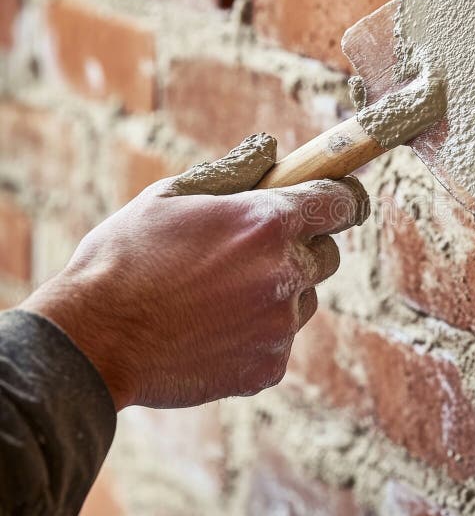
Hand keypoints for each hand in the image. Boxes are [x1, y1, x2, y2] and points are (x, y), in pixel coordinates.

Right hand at [21, 134, 369, 410]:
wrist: (93, 340)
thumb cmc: (125, 257)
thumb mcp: (171, 196)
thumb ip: (234, 171)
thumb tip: (271, 148)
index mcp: (268, 222)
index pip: (340, 202)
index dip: (340, 198)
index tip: (338, 201)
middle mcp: (285, 272)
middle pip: (328, 255)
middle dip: (302, 248)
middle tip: (252, 252)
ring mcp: (280, 325)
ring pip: (305, 300)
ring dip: (279, 293)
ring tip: (219, 296)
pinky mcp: (269, 367)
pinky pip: (280, 341)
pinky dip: (258, 334)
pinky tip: (212, 329)